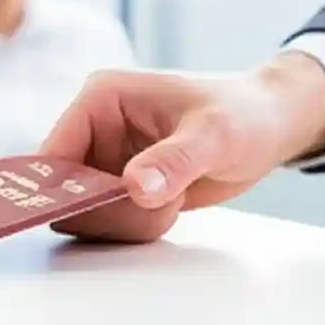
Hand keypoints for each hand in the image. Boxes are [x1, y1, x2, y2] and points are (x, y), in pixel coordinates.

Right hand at [39, 51, 324, 242]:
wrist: (269, 126)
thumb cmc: (243, 114)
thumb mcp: (212, 135)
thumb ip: (173, 161)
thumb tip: (135, 188)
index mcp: (102, 98)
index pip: (55, 151)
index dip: (56, 187)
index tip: (77, 216)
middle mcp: (98, 126)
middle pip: (67, 189)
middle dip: (107, 208)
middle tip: (152, 208)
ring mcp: (109, 157)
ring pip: (88, 210)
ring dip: (126, 219)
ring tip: (171, 202)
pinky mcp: (124, 183)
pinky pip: (111, 219)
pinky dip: (137, 225)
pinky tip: (171, 208)